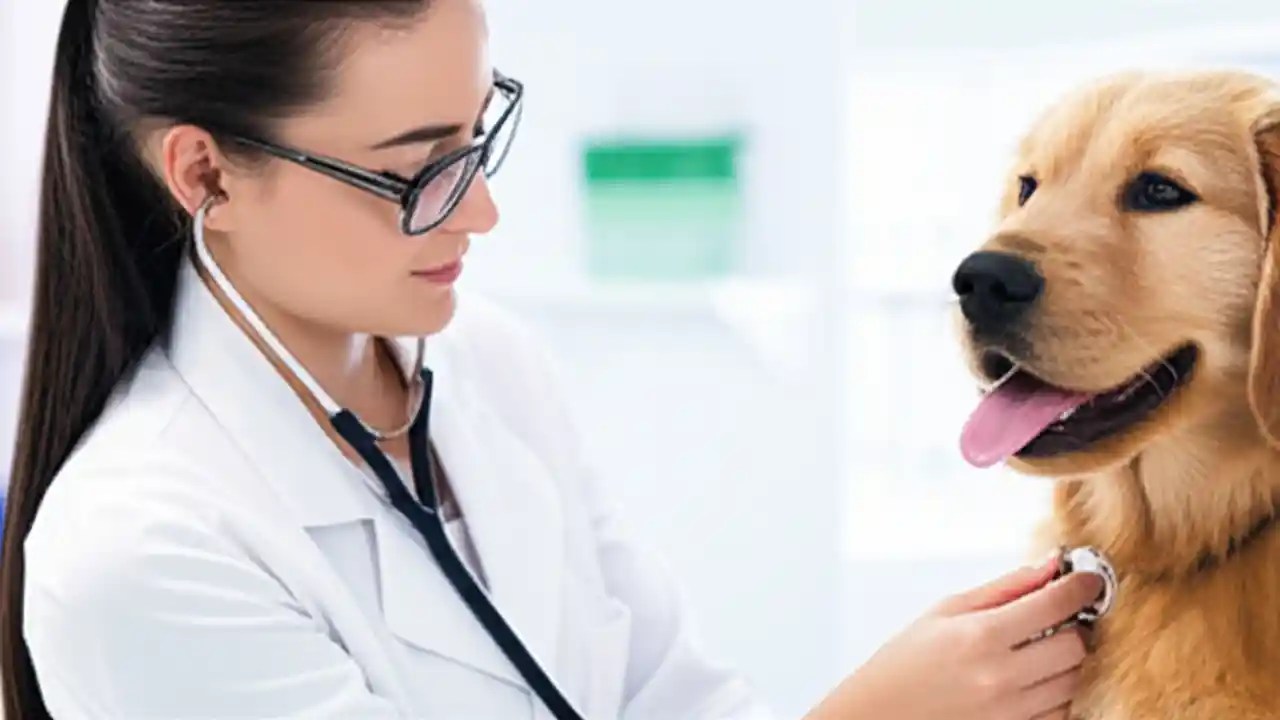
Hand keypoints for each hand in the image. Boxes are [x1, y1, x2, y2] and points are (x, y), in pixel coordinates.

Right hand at [806, 555, 1102, 719]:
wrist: (880, 712)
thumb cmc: (907, 661)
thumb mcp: (947, 610)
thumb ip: (1005, 587)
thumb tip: (1050, 565)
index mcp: (980, 636)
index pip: (1054, 605)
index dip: (1081, 587)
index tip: (1090, 581)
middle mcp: (999, 676)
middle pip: (1075, 646)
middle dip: (1075, 626)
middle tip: (1062, 617)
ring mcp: (1010, 711)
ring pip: (1074, 681)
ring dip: (1068, 660)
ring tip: (1042, 648)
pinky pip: (1061, 712)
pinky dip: (1058, 693)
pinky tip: (1034, 679)